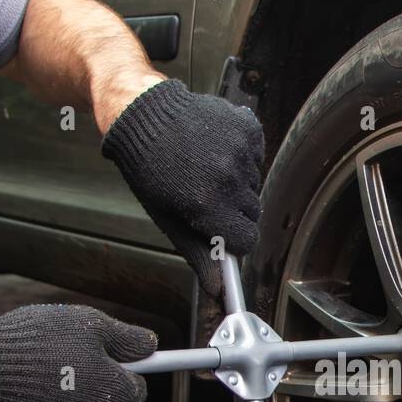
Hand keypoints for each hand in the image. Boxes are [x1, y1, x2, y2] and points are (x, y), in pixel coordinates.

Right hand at [0, 305, 156, 401]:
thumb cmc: (35, 345)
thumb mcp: (90, 325)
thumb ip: (126, 338)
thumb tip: (150, 344)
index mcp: (117, 397)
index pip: (136, 388)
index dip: (122, 368)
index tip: (106, 353)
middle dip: (94, 382)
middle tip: (67, 356)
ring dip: (68, 396)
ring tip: (41, 370)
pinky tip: (25, 388)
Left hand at [100, 79, 263, 297]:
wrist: (144, 112)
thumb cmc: (149, 168)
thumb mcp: (167, 216)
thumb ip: (197, 254)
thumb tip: (218, 289)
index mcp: (206, 203)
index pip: (247, 240)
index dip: (232, 238)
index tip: (219, 228)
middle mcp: (227, 176)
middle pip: (253, 213)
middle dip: (233, 210)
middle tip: (205, 193)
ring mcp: (239, 149)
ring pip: (254, 184)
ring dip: (237, 181)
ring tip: (206, 166)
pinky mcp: (247, 128)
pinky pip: (257, 156)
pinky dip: (242, 156)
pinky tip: (215, 148)